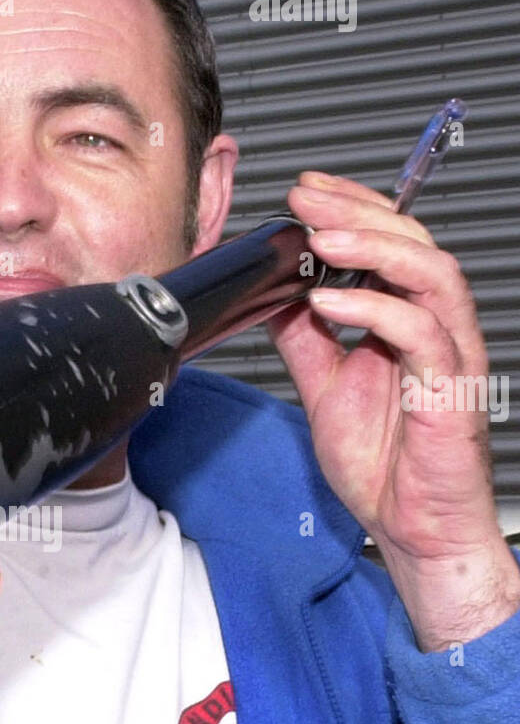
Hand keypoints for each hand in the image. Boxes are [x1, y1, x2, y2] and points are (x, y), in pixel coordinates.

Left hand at [267, 171, 519, 650]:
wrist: (413, 530)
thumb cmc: (386, 466)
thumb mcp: (325, 389)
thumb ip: (306, 340)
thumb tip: (274, 297)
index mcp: (406, 322)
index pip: (389, 244)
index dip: (351, 210)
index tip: (304, 193)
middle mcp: (434, 329)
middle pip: (412, 242)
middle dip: (357, 213)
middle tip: (307, 199)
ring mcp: (447, 355)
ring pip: (429, 274)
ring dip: (372, 247)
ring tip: (321, 238)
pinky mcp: (449, 389)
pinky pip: (419, 334)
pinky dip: (374, 310)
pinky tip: (330, 303)